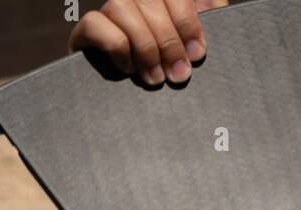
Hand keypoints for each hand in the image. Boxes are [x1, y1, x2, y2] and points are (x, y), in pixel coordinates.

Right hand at [69, 0, 228, 85]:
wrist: (141, 109)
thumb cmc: (177, 71)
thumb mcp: (197, 45)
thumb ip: (208, 19)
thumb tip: (215, 7)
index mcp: (159, 1)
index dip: (187, 22)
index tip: (197, 54)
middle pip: (148, 0)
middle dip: (169, 41)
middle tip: (179, 74)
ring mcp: (107, 12)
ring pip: (121, 7)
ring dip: (144, 46)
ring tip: (156, 78)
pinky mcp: (84, 32)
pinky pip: (95, 23)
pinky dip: (116, 47)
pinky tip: (129, 69)